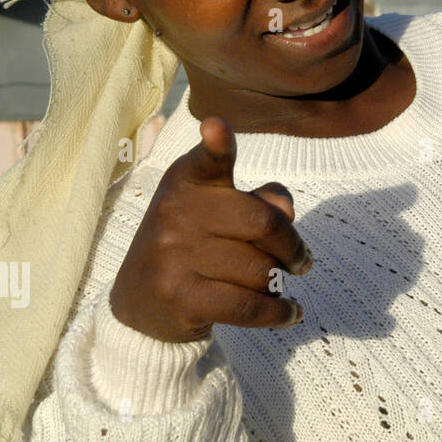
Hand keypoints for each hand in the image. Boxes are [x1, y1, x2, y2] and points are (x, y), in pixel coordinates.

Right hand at [110, 116, 312, 342]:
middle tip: (301, 262)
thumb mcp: (220, 212)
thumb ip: (259, 201)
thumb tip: (287, 210)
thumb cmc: (196, 246)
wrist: (141, 304)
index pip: (208, 161)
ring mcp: (173, 256)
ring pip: (260, 270)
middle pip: (264, 224)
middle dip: (293, 248)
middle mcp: (175, 213)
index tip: (217, 127)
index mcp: (187, 182)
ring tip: (272, 286)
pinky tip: (291, 313)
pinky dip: (278, 313)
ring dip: (277, 283)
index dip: (216, 145)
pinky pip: (249, 306)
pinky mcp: (180, 298)